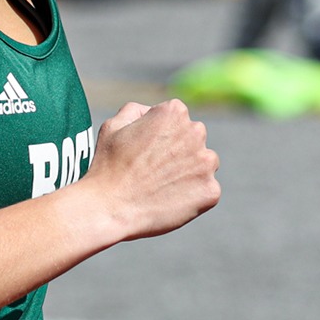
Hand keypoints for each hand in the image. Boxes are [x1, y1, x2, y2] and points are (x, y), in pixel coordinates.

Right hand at [84, 100, 219, 242]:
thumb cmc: (108, 167)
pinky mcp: (211, 190)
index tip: (148, 152)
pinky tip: (169, 201)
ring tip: (161, 187)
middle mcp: (196, 132)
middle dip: (179, 152)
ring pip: (203, 164)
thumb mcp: (114, 125)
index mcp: (174, 112)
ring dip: (189, 173)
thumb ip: (137, 110)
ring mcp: (206, 162)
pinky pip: (206, 191)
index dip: (161, 136)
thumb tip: (150, 112)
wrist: (111, 209)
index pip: (177, 119)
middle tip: (154, 171)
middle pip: (194, 140)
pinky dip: (193, 197)